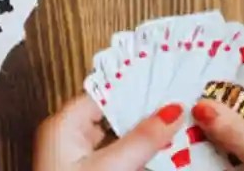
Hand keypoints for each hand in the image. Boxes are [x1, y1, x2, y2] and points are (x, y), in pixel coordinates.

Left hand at [34, 96, 184, 170]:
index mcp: (63, 125)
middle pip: (113, 113)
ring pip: (118, 136)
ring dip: (145, 134)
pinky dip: (137, 154)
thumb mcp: (110, 168)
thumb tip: (173, 111)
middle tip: (180, 103)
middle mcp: (68, 137)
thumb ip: (143, 140)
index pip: (105, 92)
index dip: (136, 86)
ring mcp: (77, 158)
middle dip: (146, 111)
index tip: (169, 82)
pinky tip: (162, 154)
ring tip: (177, 125)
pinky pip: (117, 156)